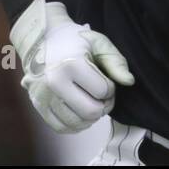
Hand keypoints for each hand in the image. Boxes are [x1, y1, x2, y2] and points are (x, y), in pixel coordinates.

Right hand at [8, 0, 134, 132]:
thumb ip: (116, 62)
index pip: (103, 91)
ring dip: (91, 116)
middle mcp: (54, 83)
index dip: (111, 88)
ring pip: (77, 123)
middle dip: (103, 105)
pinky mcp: (38, 107)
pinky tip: (80, 110)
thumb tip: (129, 81)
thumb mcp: (99, 43)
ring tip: (91, 101)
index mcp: (71, 65)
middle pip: (91, 111)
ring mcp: (43, 97)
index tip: (106, 80)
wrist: (41, 41)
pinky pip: (62, 128)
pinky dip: (75, 124)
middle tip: (103, 95)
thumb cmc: (74, 41)